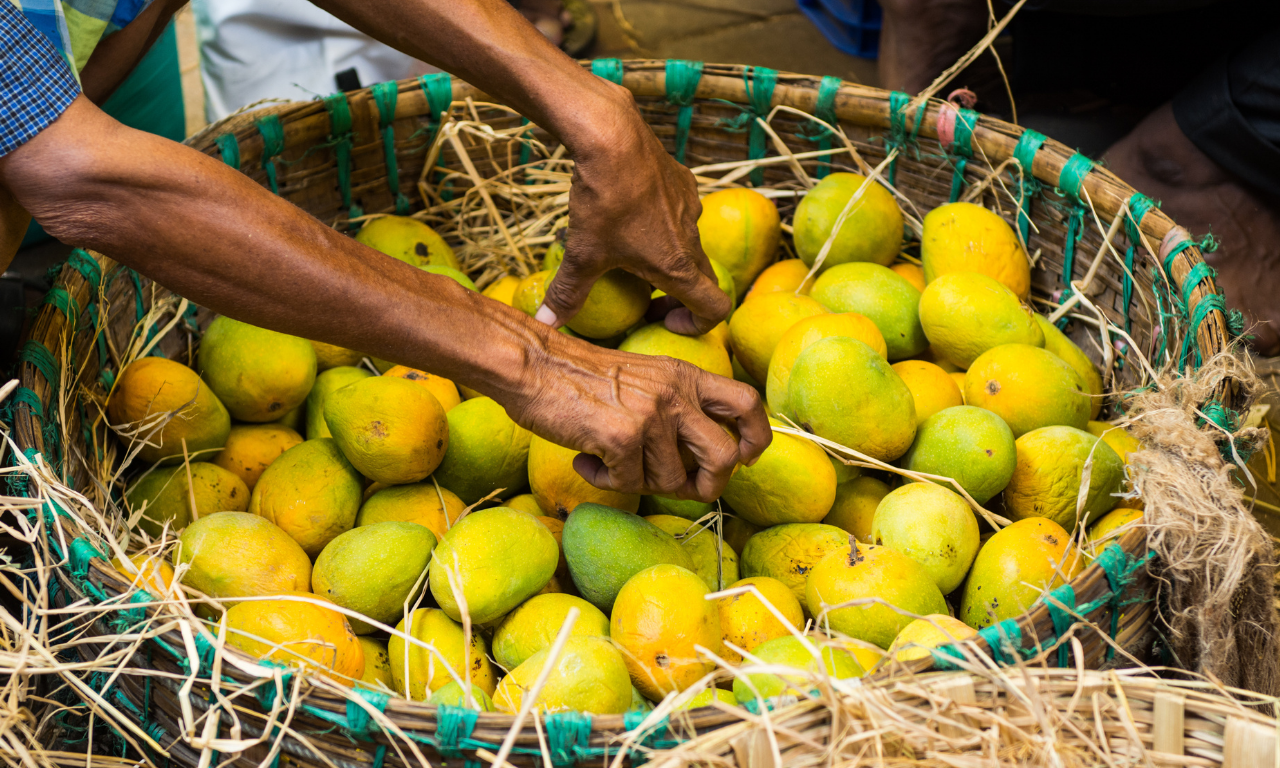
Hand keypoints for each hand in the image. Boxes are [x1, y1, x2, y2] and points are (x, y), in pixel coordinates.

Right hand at [510, 331, 770, 500]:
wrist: (533, 364)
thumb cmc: (581, 378)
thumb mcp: (646, 379)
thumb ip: (677, 407)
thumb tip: (702, 461)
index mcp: (687, 376)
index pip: (748, 403)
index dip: (756, 438)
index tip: (743, 459)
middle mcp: (677, 393)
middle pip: (726, 456)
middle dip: (711, 485)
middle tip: (685, 487)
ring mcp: (652, 414)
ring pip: (673, 481)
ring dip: (642, 483)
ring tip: (612, 463)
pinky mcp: (623, 436)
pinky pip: (629, 483)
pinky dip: (605, 481)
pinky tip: (586, 462)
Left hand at [537, 86, 730, 335]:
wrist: (614, 136)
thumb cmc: (602, 201)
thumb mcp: (582, 254)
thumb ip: (568, 293)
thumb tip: (548, 326)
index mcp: (678, 266)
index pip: (715, 310)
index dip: (696, 325)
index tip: (663, 320)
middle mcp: (692, 238)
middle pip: (702, 279)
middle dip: (678, 297)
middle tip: (644, 299)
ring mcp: (690, 206)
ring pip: (688, 242)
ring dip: (669, 256)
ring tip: (629, 251)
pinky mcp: (682, 180)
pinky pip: (678, 211)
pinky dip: (661, 223)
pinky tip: (628, 211)